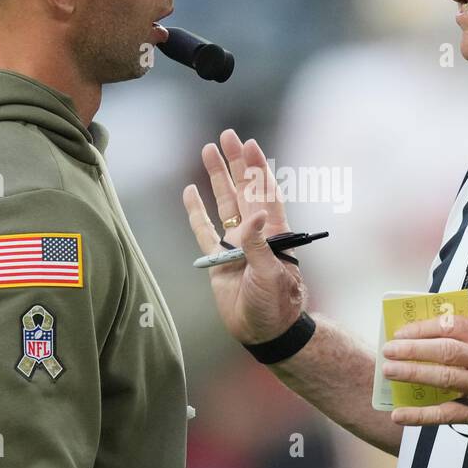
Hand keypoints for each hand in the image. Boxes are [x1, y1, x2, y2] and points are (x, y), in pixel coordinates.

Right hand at [183, 129, 307, 345]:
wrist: (263, 332)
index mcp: (273, 232)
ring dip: (217, 178)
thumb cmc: (276, 305)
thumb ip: (261, 244)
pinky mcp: (217, 259)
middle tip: (227, 135)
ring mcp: (234, 244)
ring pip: (224, 203)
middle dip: (236, 162)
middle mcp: (254, 233)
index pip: (265, 192)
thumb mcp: (272, 274)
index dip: (258, 167)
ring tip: (208, 151)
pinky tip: (191, 192)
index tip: (250, 144)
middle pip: (243, 189)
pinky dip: (196, 211)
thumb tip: (257, 215)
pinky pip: (204, 230)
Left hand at [381, 315, 467, 435]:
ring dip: (413, 374)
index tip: (401, 332)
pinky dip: (420, 415)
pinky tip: (399, 415)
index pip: (451, 325)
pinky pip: (446, 413)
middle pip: (444, 350)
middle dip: (412, 349)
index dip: (422, 328)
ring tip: (389, 371)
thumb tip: (433, 324)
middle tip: (389, 350)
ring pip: (444, 378)